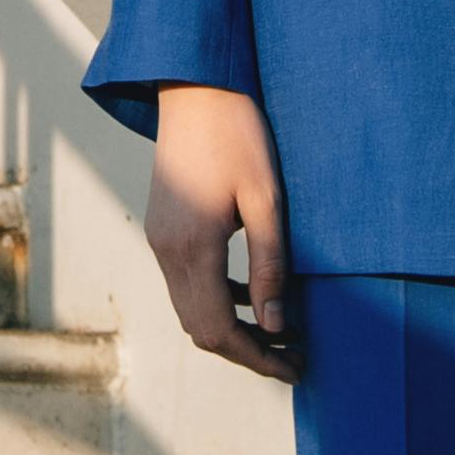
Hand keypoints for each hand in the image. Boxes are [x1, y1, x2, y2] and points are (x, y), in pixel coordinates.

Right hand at [143, 83, 298, 381]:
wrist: (194, 88)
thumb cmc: (237, 136)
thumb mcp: (265, 199)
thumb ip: (270, 264)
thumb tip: (276, 325)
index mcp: (193, 247)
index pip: (218, 330)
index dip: (257, 358)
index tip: (294, 366)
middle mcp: (167, 250)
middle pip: (200, 329)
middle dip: (246, 351)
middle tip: (292, 356)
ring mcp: (159, 239)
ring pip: (191, 310)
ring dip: (231, 328)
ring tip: (280, 331)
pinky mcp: (163, 228)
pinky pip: (186, 283)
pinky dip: (217, 300)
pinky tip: (254, 293)